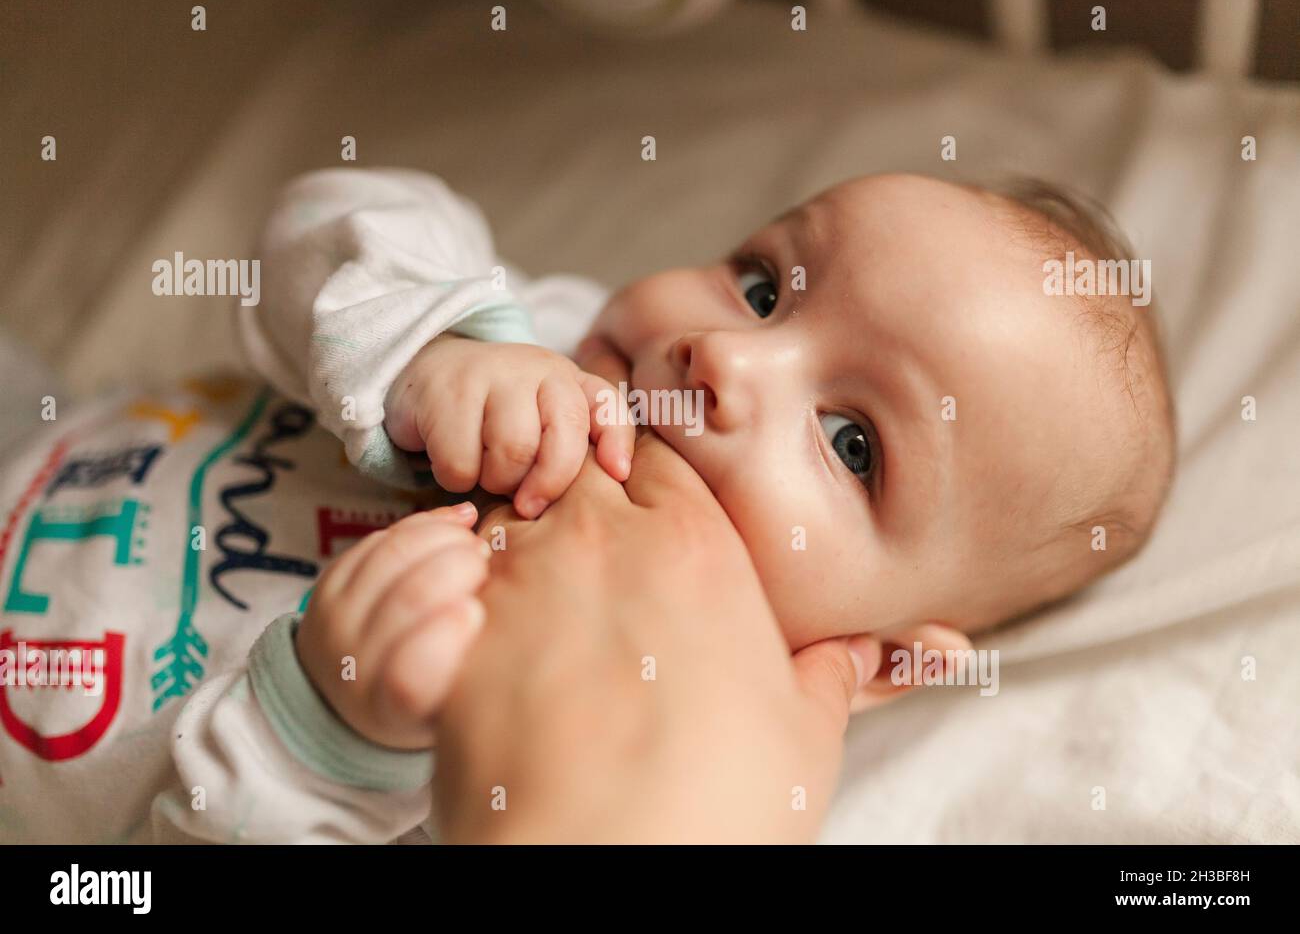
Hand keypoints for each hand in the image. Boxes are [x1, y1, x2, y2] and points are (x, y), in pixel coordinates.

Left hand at [295, 503, 489, 749]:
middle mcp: (353, 670)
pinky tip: (450, 528)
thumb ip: (488, 663)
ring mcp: (335, 624)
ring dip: (441, 537)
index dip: (443, 637)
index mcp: (390, 710)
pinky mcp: (327, 586)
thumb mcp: (462, 700)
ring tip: (471, 542)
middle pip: (406, 599)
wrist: (359, 690)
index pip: (408, 678)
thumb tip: (523, 611)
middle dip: (456, 565)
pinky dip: (420, 526)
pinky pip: (376, 539)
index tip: (474, 611)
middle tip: (485, 561)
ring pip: (391, 557)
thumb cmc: (432, 696)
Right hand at [384, 335, 633, 518]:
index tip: (617, 473)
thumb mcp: (541, 422)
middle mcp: (537, 368)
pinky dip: (457, 478)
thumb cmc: (496, 414)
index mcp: (567, 380)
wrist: (428, 373)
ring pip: (513, 453)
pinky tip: (452, 460)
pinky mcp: (447, 392)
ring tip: (484, 470)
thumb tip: (612, 475)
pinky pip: (462, 462)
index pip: (606, 406)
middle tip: (527, 505)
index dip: (616, 441)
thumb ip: (574, 443)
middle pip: (561, 438)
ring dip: (496, 480)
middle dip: (548, 482)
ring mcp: (492, 373)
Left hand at [434, 436, 877, 842]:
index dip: (649, 478)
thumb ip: (826, 676)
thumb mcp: (804, 735)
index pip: (654, 455)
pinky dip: (462, 600)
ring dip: (520, 548)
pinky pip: (448, 586)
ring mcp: (516, 582)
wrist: (607, 867)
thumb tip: (853, 656)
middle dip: (581, 503)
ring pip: (505, 520)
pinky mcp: (454, 635)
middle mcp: (597, 542)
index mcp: (692, 545)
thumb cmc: (714, 804)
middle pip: (575, 476)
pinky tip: (485, 645)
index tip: (649, 508)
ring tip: (539, 607)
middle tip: (592, 562)